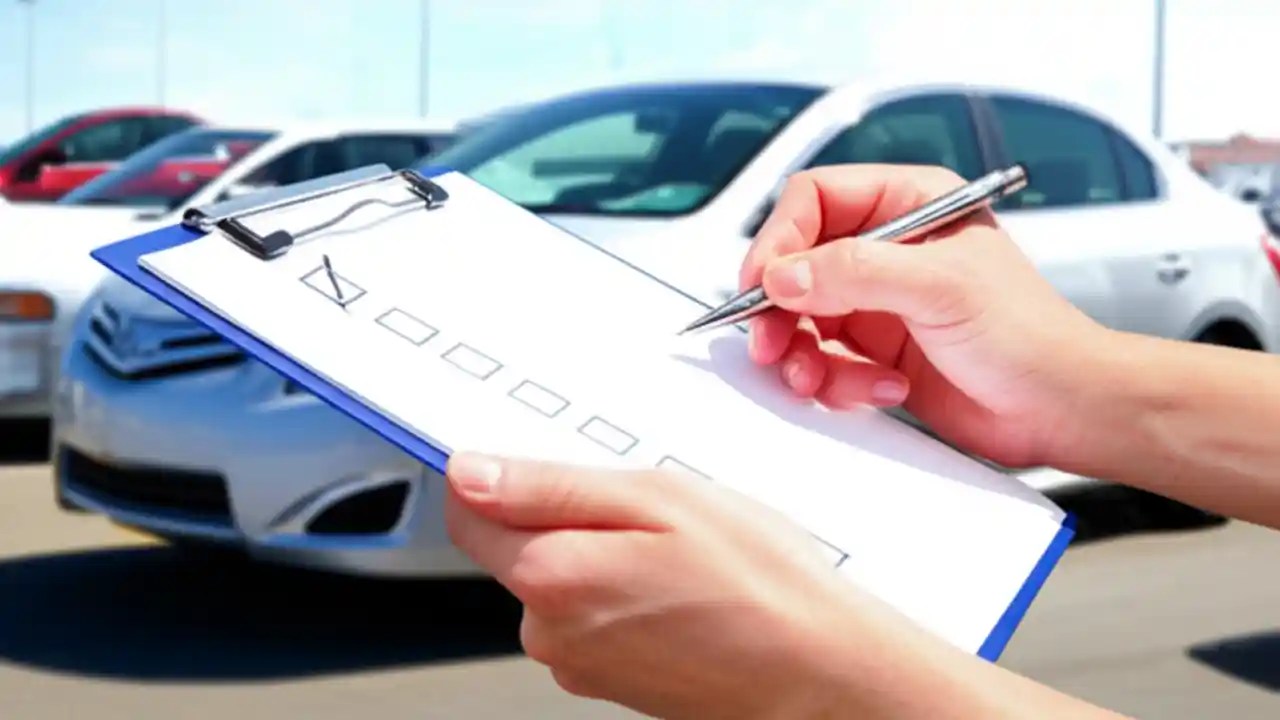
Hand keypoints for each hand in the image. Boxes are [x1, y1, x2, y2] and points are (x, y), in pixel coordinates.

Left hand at [443, 452, 934, 718]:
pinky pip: (595, 616)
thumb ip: (549, 486)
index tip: (531, 459)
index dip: (494, 475)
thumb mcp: (657, 498)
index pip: (466, 513)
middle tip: (646, 507)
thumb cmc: (759, 585)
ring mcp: (580, 664)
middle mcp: (550, 631)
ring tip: (679, 552)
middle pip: (519, 546)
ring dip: (604, 554)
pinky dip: (627, 592)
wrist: (820, 674)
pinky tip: (684, 586)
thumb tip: (471, 472)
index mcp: (551, 575)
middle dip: (568, 515)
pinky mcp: (610, 682)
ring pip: (563, 579)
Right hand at [740, 164, 1105, 467]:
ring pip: (801, 320)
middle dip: (779, 310)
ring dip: (804, 355)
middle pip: (795, 264)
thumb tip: (783, 274)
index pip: (814, 200)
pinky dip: (838, 383)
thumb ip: (854, 272)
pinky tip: (884, 390)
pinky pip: (824, 362)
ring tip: (819, 379)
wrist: (1061, 408)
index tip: (763, 284)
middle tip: (771, 344)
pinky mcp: (876, 354)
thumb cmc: (1028, 334)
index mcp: (908, 204)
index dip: (780, 239)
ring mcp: (878, 303)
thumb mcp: (939, 287)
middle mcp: (887, 249)